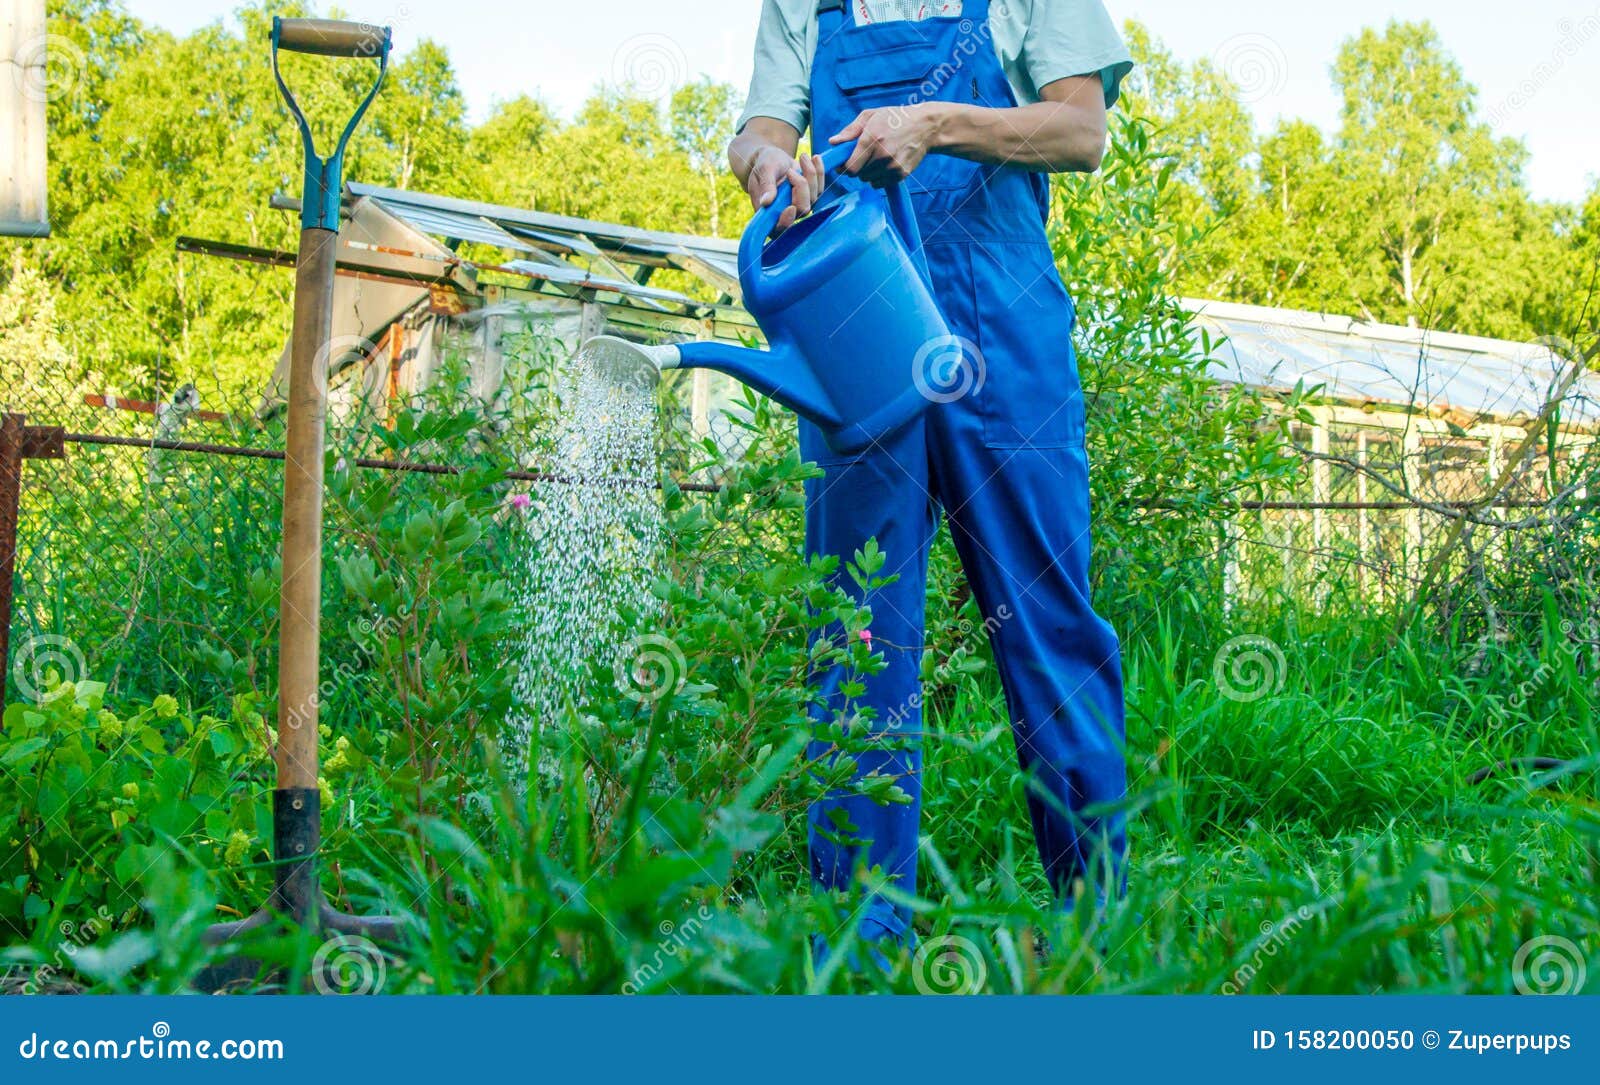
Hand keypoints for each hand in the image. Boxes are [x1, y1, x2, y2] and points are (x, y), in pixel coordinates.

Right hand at [745, 147, 824, 235]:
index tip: (790, 208)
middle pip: (803, 209)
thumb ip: (766, 186)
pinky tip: (814, 158)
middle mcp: (787, 213)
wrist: (773, 158)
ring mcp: (801, 204)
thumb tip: (766, 202)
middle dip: (801, 187)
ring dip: (810, 174)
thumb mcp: (763, 171)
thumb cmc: (764, 165)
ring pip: (814, 197)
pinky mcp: (811, 195)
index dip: (787, 220)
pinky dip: (820, 171)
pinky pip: (821, 187)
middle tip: (790, 171)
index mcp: (770, 213)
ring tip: (802, 157)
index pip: (780, 227)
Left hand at [830, 104, 944, 185]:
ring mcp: (892, 166)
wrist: (925, 126)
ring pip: (868, 180)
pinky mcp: (901, 174)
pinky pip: (879, 184)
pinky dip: (878, 177)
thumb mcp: (870, 116)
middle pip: (858, 175)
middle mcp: (882, 154)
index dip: (843, 168)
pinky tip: (885, 164)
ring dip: (868, 172)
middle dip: (856, 168)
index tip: (842, 164)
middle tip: (862, 156)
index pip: (850, 167)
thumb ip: (850, 130)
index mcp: (871, 138)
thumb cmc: (895, 118)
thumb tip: (833, 142)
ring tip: (876, 158)